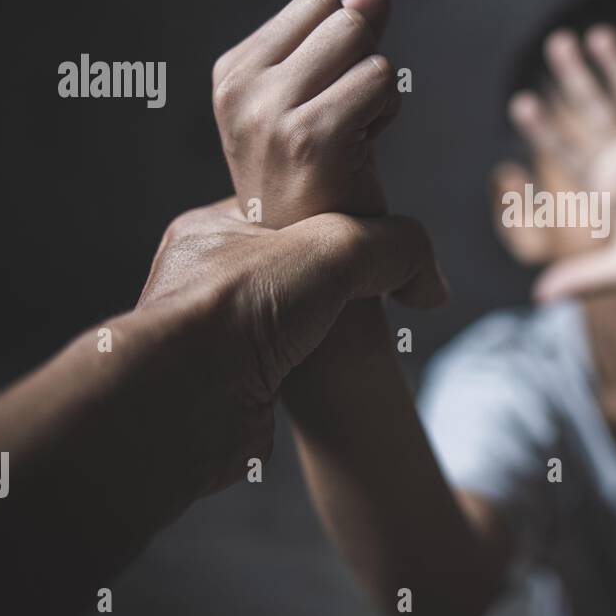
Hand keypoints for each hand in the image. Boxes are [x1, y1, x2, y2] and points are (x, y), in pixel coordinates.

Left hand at [135, 198, 446, 494]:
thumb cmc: (235, 312)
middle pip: (300, 267)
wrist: (187, 405)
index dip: (338, 218)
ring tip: (354, 334)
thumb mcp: (335, 247)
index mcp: (215, 230)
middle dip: (339, 281)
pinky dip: (320, 371)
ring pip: (298, 320)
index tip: (371, 233)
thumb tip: (428, 280)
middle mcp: (210, 281)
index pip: (291, 210)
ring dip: (331, 331)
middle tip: (373, 289)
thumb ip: (392, 244)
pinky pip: (295, 368)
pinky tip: (332, 371)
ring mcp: (221, 336)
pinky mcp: (237, 387)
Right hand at [211, 0, 396, 224]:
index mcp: (234, 72)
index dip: (343, 49)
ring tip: (352, 139)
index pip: (320, 3)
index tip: (327, 104)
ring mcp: (270, 113)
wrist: (318, 259)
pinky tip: (362, 151)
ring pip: (363, 42)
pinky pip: (381, 79)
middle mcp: (241, 89)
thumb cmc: (323, 178)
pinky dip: (388, 111)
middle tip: (344, 124)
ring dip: (378, 90)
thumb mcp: (327, 94)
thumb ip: (347, 39)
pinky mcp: (312, 137)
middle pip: (344, 16)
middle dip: (363, 62)